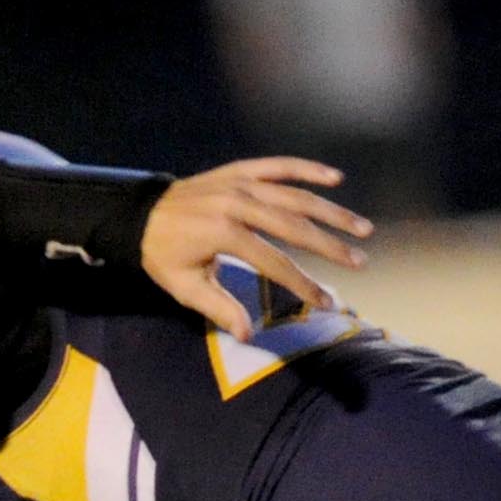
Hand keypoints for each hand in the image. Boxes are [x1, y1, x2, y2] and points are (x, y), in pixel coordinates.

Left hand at [140, 158, 369, 337]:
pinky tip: (336, 178)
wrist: (139, 214)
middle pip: (294, 227)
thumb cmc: (163, 255)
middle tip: (360, 261)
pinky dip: (307, 169)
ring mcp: (239, 184)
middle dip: (330, 246)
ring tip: (362, 228)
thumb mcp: (184, 286)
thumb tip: (247, 334)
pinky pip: (278, 167)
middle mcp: (236, 204)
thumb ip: (218, 307)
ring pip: (295, 196)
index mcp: (223, 234)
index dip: (302, 283)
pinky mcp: (239, 171)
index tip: (326, 301)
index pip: (274, 262)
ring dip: (331, 211)